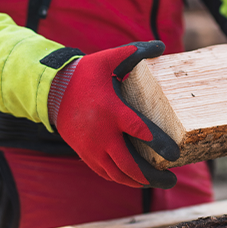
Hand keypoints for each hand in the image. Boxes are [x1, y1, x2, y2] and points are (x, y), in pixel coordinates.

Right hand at [49, 42, 179, 188]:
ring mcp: (92, 148)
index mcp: (113, 111)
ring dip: (138, 181)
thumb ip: (134, 52)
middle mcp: (103, 134)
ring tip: (156, 181)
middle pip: (131, 165)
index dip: (159, 145)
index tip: (175, 155)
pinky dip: (121, 179)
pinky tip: (135, 180)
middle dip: (153, 176)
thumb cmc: (84, 75)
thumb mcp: (107, 59)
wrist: (51, 91)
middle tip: (172, 179)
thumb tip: (161, 45)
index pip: (141, 132)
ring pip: (118, 174)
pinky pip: (105, 173)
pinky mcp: (85, 154)